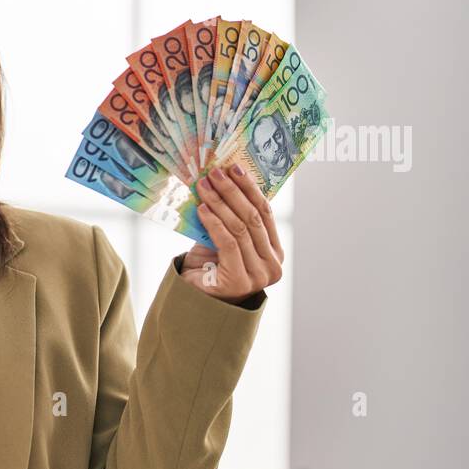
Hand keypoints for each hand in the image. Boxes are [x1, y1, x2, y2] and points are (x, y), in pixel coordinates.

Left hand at [180, 161, 283, 304]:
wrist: (193, 301)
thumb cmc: (210, 268)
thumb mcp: (224, 239)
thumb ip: (231, 218)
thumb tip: (223, 181)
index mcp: (275, 253)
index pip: (265, 213)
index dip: (250, 188)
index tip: (234, 168)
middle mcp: (273, 265)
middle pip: (253, 218)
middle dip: (233, 192)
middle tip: (215, 173)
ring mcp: (259, 276)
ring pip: (240, 228)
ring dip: (220, 203)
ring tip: (204, 187)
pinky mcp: (240, 281)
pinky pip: (228, 242)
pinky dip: (214, 222)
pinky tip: (202, 208)